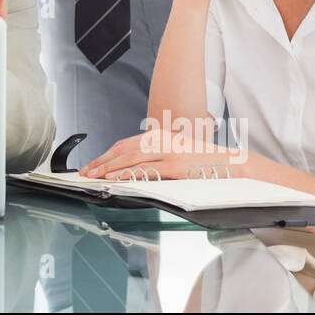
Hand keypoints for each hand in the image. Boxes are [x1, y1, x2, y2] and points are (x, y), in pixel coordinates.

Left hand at [77, 128, 242, 180]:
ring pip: (130, 159)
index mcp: (159, 136)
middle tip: (86, 171)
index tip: (93, 164)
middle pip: (123, 150)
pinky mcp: (174, 166)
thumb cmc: (202, 160)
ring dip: (110, 168)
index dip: (106, 155)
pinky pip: (146, 170)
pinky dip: (129, 174)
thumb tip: (131, 167)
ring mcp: (167, 152)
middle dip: (102, 162)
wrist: (228, 163)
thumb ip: (155, 155)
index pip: (125, 144)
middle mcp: (160, 140)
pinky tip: (117, 179)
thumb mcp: (174, 151)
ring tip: (95, 176)